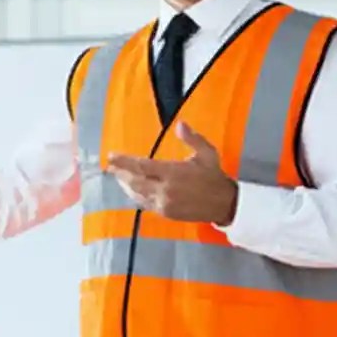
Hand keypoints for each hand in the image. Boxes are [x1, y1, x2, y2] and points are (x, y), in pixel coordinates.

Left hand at [106, 121, 238, 224]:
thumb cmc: (214, 176)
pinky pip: (144, 203)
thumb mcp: (207, 153)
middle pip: (134, 181)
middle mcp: (165, 189)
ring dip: (125, 184)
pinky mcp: (165, 213)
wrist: (225, 204)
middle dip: (120, 173)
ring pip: (137, 194)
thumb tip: (180, 124)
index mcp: (173, 172)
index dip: (124, 161)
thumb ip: (192, 138)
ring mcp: (164, 203)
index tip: (111, 157)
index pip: (141, 166)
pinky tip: (131, 189)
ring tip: (117, 176)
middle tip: (111, 167)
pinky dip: (135, 195)